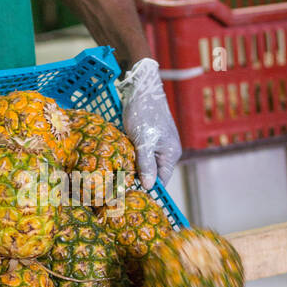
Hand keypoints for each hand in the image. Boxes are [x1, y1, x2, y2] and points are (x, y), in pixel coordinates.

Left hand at [118, 57, 181, 190]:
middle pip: (153, 174)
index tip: (130, 199)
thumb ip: (146, 164)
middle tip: (118, 193)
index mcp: (170, 154)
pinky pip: (140, 155)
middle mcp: (166, 152)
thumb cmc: (144, 112)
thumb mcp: (143, 140)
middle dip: (138, 182)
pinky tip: (117, 165)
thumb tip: (149, 187)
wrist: (141, 87)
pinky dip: (130, 160)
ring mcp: (157, 145)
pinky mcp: (147, 138)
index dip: (147, 191)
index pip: (161, 181)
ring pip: (145, 165)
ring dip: (133, 171)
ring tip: (116, 181)